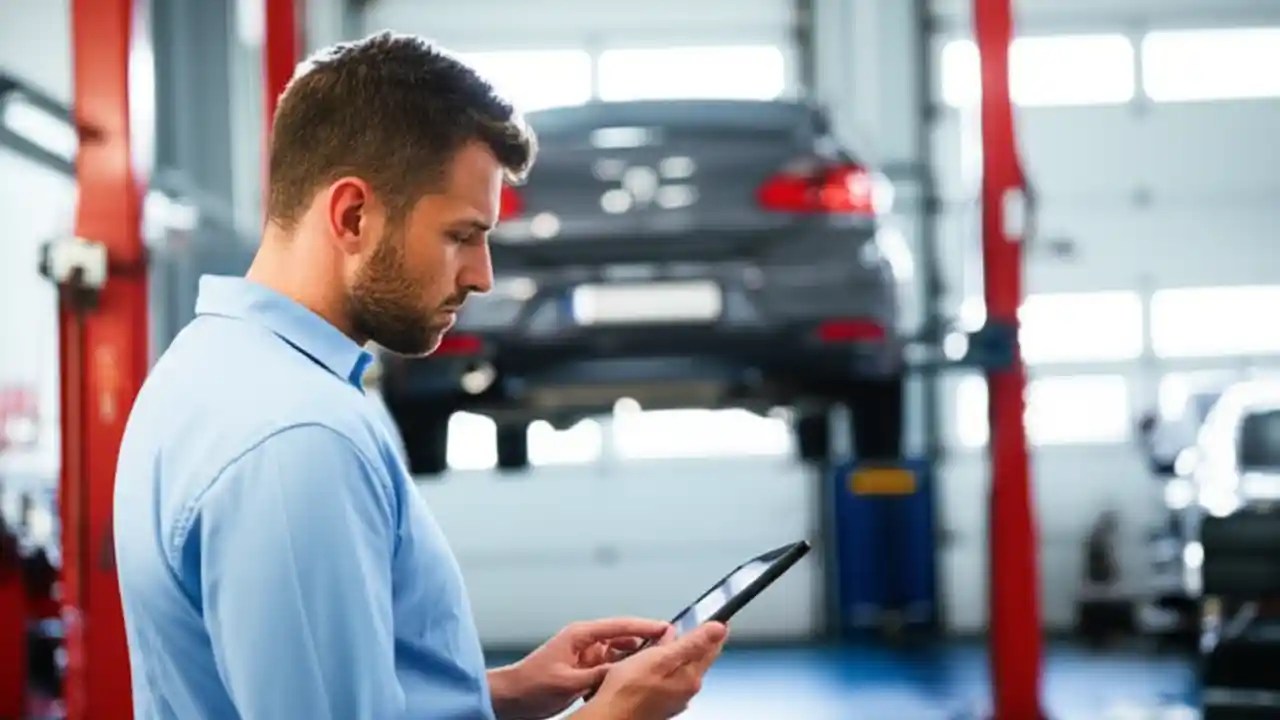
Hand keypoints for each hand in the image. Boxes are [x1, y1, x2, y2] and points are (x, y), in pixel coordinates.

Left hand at [489, 617, 669, 719]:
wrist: (511, 698)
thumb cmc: (531, 684)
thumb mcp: (568, 682)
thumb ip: (598, 675)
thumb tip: (625, 672)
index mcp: (581, 635)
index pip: (621, 626)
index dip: (646, 626)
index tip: (667, 629)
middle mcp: (585, 642)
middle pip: (624, 637)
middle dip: (645, 643)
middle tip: (669, 648)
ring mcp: (585, 656)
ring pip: (619, 654)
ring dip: (633, 661)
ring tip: (656, 666)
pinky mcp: (584, 670)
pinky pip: (609, 669)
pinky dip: (620, 674)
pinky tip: (632, 681)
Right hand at [575, 621, 727, 719]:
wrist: (610, 717)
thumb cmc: (628, 691)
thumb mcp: (661, 658)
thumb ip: (692, 643)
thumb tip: (718, 628)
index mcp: (690, 677)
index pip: (712, 648)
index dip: (714, 630)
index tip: (717, 617)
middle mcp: (686, 690)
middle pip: (697, 658)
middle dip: (693, 640)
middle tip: (689, 624)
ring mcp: (673, 698)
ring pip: (681, 668)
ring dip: (677, 652)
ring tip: (666, 639)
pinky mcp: (660, 702)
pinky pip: (668, 677)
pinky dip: (664, 666)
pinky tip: (652, 662)